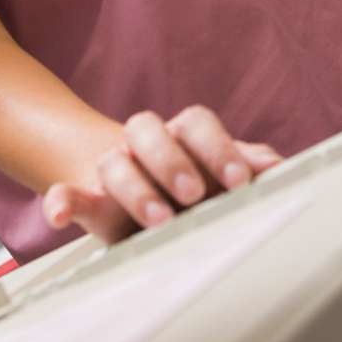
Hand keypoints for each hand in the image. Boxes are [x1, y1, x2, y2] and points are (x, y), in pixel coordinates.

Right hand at [43, 105, 281, 244]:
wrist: (130, 192)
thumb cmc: (185, 182)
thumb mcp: (217, 174)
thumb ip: (246, 166)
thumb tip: (281, 168)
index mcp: (180, 133)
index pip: (196, 122)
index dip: (217, 146)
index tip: (239, 180)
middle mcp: (144, 144)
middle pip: (148, 128)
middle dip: (172, 159)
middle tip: (194, 194)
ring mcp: (113, 169)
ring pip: (113, 162)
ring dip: (134, 188)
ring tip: (158, 219)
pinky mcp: (86, 199)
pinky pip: (66, 193)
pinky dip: (62, 201)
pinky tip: (61, 213)